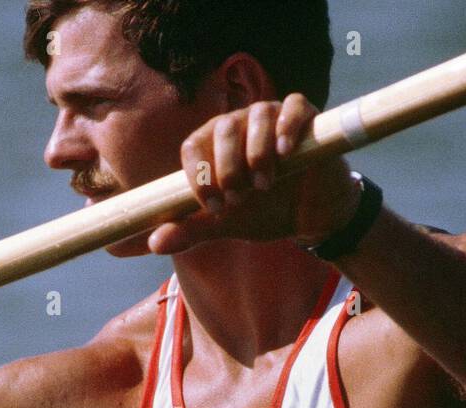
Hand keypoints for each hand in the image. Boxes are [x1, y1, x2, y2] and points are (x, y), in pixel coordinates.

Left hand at [147, 93, 361, 255]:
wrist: (310, 216)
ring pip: (257, 115)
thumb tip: (155, 243)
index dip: (198, 175)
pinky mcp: (307, 118)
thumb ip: (192, 229)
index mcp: (215, 144)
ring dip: (256, 152)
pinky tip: (284, 152)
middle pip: (223, 128)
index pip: (193, 146)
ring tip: (264, 185)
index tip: (212, 206)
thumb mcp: (226, 224)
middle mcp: (241, 124)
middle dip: (227, 167)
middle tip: (239, 198)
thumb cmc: (265, 211)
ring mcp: (274, 117)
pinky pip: (294, 106)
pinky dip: (287, 125)